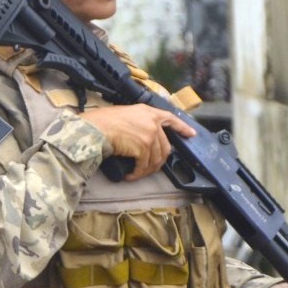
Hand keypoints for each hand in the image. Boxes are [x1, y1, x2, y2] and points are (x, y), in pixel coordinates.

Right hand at [80, 104, 195, 179]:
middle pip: (165, 147)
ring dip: (146, 170)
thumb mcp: (126, 113)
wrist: (96, 128)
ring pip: (156, 159)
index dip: (182, 127)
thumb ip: (139, 121)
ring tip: (136, 173)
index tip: (191, 134)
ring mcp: (150, 135)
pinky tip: (130, 176)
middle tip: (149, 167)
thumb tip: (142, 136)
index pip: (170, 119)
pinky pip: (144, 166)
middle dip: (158, 161)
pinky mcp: (144, 148)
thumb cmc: (104, 121)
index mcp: (148, 112)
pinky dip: (137, 174)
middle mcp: (153, 123)